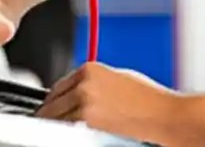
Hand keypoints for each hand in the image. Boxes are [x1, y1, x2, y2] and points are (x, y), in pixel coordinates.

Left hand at [36, 63, 187, 145]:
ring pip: (55, 116)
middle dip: (48, 112)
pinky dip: (61, 131)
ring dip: (50, 123)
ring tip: (47, 131)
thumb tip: (77, 91)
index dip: (53, 98)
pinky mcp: (88, 123)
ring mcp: (84, 104)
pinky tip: (59, 135)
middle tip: (42, 121)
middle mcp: (84, 84)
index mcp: (90, 69)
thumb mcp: (119, 78)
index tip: (50, 106)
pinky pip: (65, 128)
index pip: (59, 85)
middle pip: (52, 101)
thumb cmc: (149, 98)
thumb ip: (94, 82)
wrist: (162, 114)